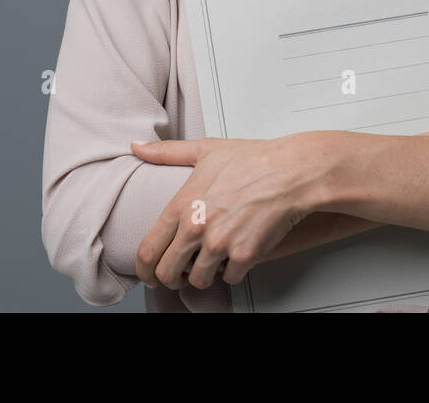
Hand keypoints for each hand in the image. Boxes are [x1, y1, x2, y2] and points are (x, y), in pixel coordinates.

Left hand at [129, 132, 330, 290]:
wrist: (290, 171)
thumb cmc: (253, 160)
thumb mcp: (205, 150)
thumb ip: (166, 152)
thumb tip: (138, 147)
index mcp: (182, 205)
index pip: (147, 251)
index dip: (144, 268)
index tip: (150, 272)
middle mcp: (197, 227)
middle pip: (167, 274)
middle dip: (171, 278)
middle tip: (181, 273)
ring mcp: (220, 244)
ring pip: (199, 280)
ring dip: (204, 274)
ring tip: (213, 259)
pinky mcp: (244, 255)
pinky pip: (230, 278)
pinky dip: (233, 271)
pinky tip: (237, 253)